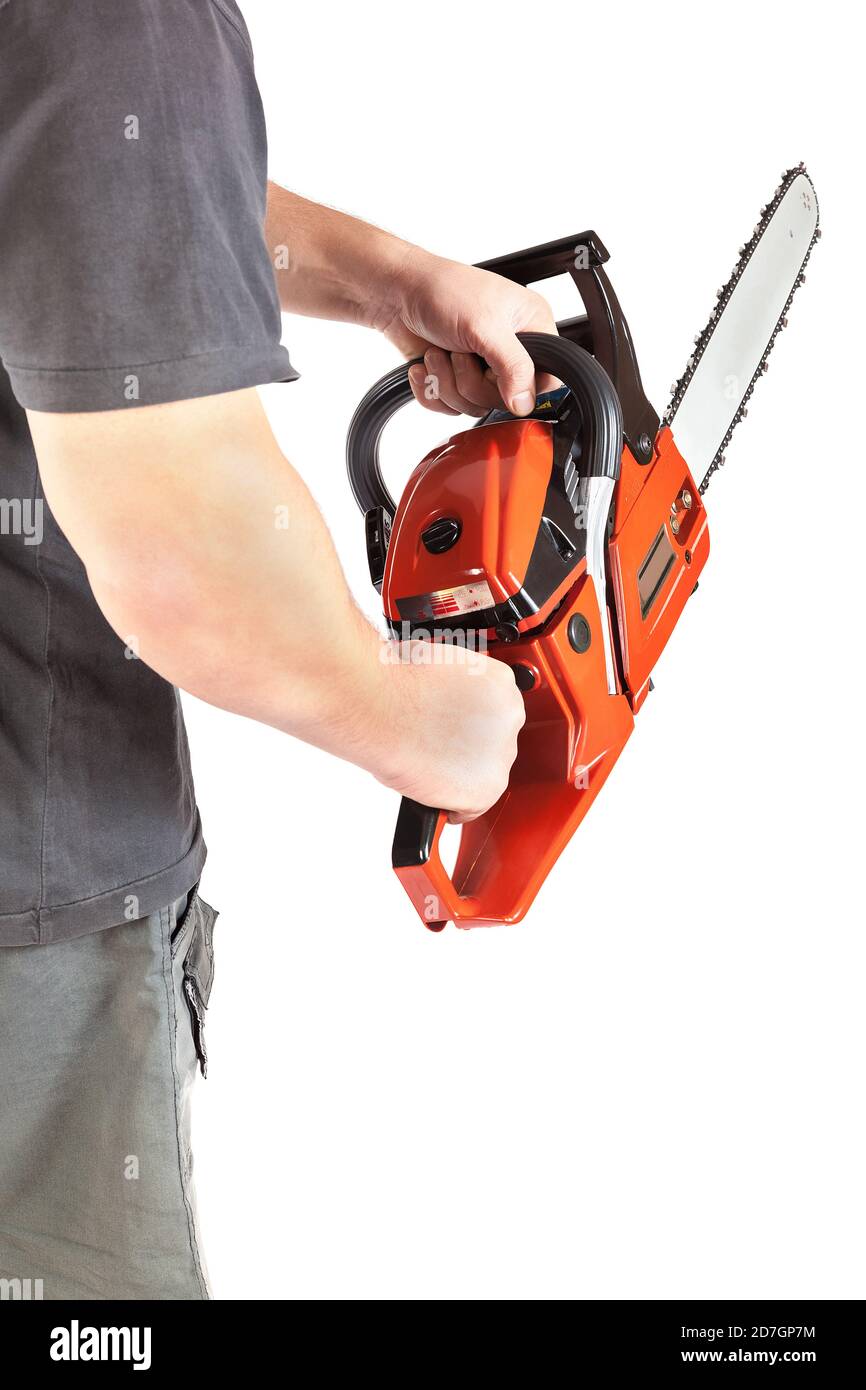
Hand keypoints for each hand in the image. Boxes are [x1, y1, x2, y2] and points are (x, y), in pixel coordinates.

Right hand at [379, 641, 525, 822]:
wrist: (380, 707)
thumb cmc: (396, 684)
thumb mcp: (441, 667)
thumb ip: (459, 691)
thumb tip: (452, 707)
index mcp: (501, 684)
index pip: (497, 712)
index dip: (471, 723)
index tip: (454, 730)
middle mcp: (509, 719)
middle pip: (493, 744)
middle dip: (469, 750)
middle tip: (437, 750)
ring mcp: (499, 756)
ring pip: (484, 775)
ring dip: (462, 776)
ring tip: (429, 769)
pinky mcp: (483, 790)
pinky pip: (471, 808)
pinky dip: (453, 807)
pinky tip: (434, 795)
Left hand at [382, 248, 558, 417]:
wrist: (397, 294)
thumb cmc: (443, 292)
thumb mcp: (485, 327)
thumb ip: (513, 367)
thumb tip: (525, 403)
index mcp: (531, 327)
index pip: (545, 378)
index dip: (520, 386)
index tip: (494, 376)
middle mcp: (509, 348)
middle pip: (504, 398)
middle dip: (470, 381)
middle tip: (458, 353)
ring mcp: (482, 365)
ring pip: (475, 404)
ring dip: (447, 383)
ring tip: (438, 354)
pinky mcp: (456, 377)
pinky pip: (451, 406)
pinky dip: (432, 389)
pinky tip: (426, 365)